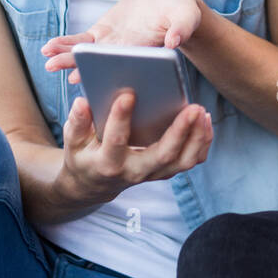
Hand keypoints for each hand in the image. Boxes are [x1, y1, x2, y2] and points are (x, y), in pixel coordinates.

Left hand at [41, 0, 201, 81]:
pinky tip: (49, 47)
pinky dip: (66, 44)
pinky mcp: (103, 34)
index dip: (107, 73)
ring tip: (48, 59)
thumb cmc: (182, 12)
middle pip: (101, 66)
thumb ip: (182, 28)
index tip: (90, 79)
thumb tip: (174, 42)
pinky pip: (81, 42)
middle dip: (82, 70)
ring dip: (67, 58)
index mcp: (146, 55)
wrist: (169, 2)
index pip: (126, 67)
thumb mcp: (187, 17)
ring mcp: (111, 46)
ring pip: (86, 57)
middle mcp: (126, 56)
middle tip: (64, 75)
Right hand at [58, 90, 212, 204]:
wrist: (95, 184)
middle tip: (192, 107)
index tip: (127, 94)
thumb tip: (83, 102)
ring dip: (197, 137)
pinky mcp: (165, 171)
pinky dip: (202, 142)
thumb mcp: (73, 142)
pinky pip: (191, 160)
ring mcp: (153, 173)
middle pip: (163, 155)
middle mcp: (134, 172)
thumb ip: (77, 123)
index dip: (120, 118)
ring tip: (201, 111)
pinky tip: (205, 120)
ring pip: (183, 161)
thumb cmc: (84, 156)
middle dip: (180, 131)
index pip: (115, 142)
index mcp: (107, 163)